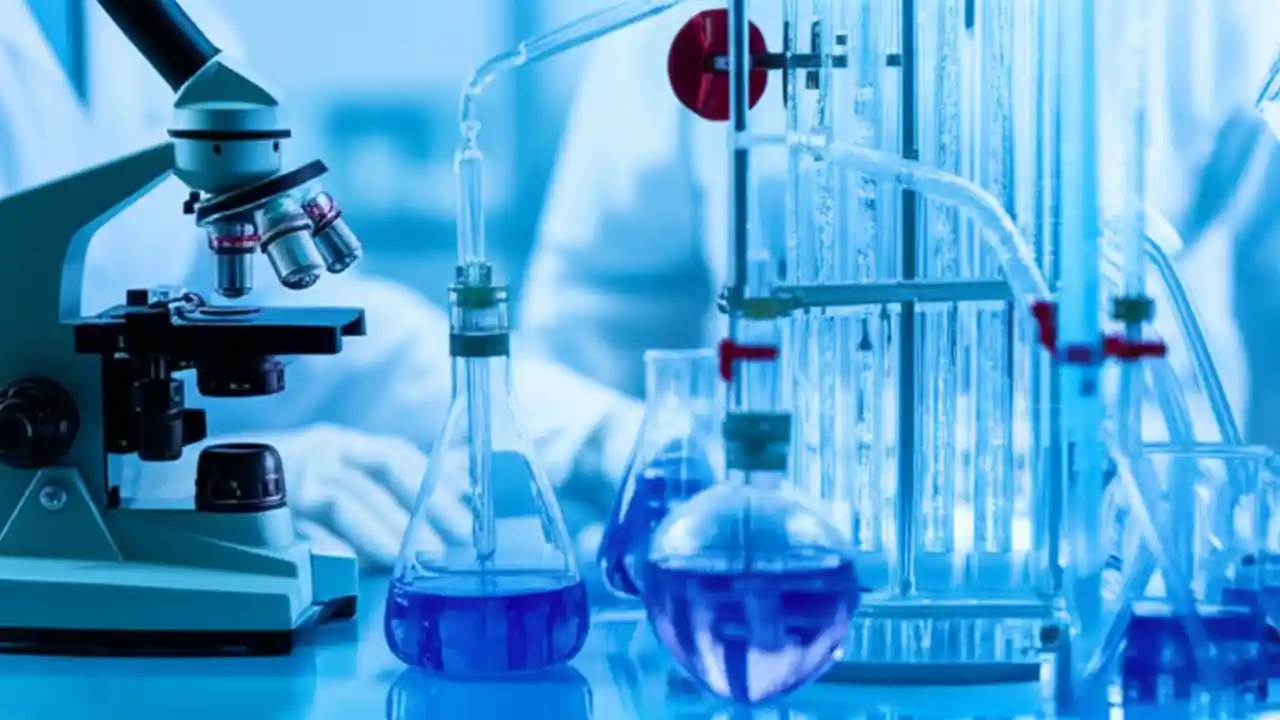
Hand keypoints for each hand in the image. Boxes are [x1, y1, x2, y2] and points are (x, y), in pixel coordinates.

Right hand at [267, 424, 470, 569]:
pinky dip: (330, 547)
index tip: (458, 518)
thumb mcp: (348, 474)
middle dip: (407, 516)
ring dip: (375, 531)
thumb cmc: (296, 484)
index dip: (429, 486)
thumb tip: (462, 485)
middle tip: (436, 546)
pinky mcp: (266, 510)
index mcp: (342, 444)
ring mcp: (289, 479)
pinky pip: (303, 528)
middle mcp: (317, 454)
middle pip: (369, 481)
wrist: (219, 490)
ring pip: (340, 499)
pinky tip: (352, 565)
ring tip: (400, 558)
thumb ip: (401, 482)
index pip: (394, 456)